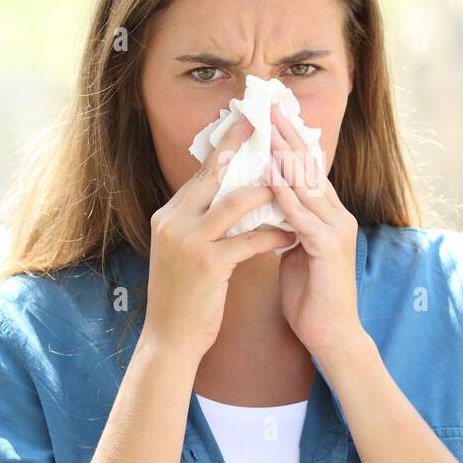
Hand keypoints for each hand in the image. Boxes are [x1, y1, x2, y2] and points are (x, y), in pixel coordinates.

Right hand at [144, 115, 296, 363]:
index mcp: (168, 215)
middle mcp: (174, 221)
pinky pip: (250, 240)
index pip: (202, 173)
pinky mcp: (207, 264)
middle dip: (243, 147)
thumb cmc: (183, 298)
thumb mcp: (182, 252)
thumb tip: (227, 197)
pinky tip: (291, 236)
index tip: (245, 121)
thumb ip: (199, 223)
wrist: (169, 340)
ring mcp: (188, 241)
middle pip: (214, 173)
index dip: (226, 147)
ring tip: (293, 187)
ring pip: (236, 202)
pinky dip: (274, 235)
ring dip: (269, 193)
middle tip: (269, 126)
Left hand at [265, 102, 363, 358]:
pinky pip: (305, 216)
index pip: (307, 169)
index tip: (269, 115)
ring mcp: (337, 230)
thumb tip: (265, 203)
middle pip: (311, 167)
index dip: (288, 141)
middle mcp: (337, 216)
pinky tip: (271, 176)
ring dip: (286, 156)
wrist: (330, 336)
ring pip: (309, 185)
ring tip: (266, 130)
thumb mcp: (293, 250)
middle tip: (269, 106)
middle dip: (288, 136)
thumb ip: (285, 224)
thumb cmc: (310, 296)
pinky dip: (287, 195)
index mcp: (327, 215)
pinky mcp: (330, 249)